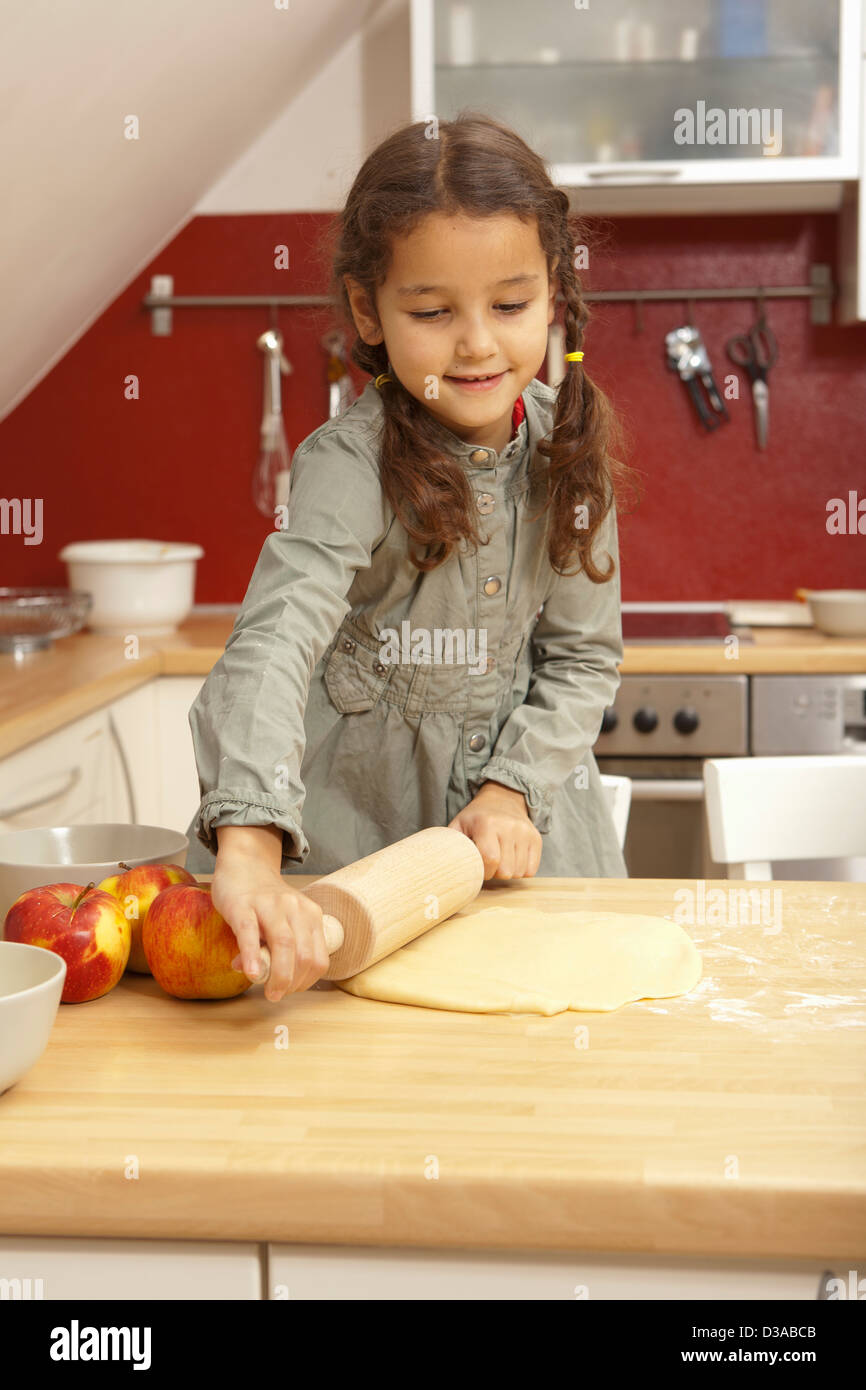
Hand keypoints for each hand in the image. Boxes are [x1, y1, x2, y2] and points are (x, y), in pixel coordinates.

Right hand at [210, 855, 329, 1002]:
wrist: (244, 865)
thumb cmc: (264, 901)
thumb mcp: (282, 921)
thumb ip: (277, 949)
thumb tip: (262, 977)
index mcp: (310, 914)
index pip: (319, 957)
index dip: (308, 981)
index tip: (293, 990)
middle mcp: (294, 908)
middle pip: (304, 955)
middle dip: (293, 983)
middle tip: (277, 995)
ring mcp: (269, 906)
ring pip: (284, 945)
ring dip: (279, 976)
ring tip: (270, 992)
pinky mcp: (242, 906)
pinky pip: (250, 933)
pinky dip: (253, 956)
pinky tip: (250, 973)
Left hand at [448, 780, 542, 879]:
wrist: (503, 799)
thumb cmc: (476, 817)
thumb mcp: (459, 824)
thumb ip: (450, 844)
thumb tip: (439, 866)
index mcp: (486, 824)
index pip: (490, 859)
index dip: (483, 871)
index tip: (478, 867)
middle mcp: (509, 827)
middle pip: (505, 870)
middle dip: (495, 873)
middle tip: (489, 863)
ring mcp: (525, 832)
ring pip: (519, 872)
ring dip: (507, 872)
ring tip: (500, 859)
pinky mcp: (536, 838)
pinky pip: (531, 870)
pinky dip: (521, 870)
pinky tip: (512, 859)